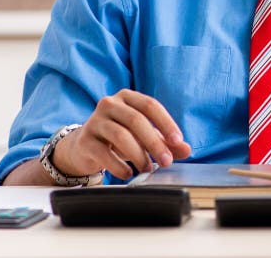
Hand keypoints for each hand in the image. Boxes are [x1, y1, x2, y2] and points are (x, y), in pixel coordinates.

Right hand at [52, 89, 191, 179]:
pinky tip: (128, 174)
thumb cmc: (119, 138)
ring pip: (120, 135)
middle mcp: (110, 104)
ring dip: (138, 155)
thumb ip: (165, 141)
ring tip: (147, 169)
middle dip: (154, 143)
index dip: (166, 123)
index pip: (150, 105)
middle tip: (166, 161)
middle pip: (136, 120)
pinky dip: (119, 166)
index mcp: (127, 97)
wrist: (84, 147)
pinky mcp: (85, 140)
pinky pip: (104, 153)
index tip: (178, 141)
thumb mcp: (143, 136)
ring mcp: (95, 121)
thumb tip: (186, 149)